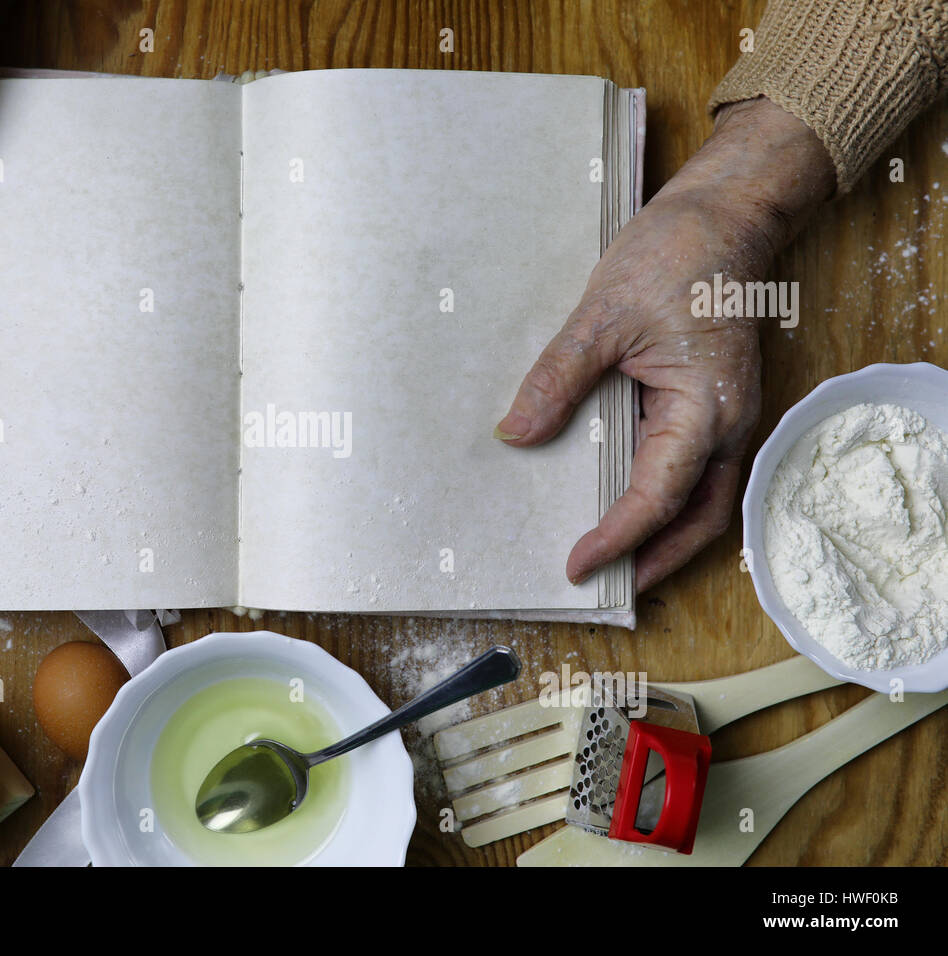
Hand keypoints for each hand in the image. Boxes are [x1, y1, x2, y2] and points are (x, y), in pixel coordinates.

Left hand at [496, 99, 834, 591]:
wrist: (721, 217)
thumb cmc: (674, 257)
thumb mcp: (603, 317)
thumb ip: (558, 380)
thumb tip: (516, 435)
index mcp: (706, 408)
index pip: (659, 497)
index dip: (619, 539)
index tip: (577, 564)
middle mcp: (726, 423)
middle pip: (698, 518)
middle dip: (654, 559)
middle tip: (602, 585)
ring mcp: (722, 415)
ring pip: (700, 499)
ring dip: (661, 534)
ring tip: (612, 559)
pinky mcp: (707, 403)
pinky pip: (688, 465)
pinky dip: (659, 495)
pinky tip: (618, 499)